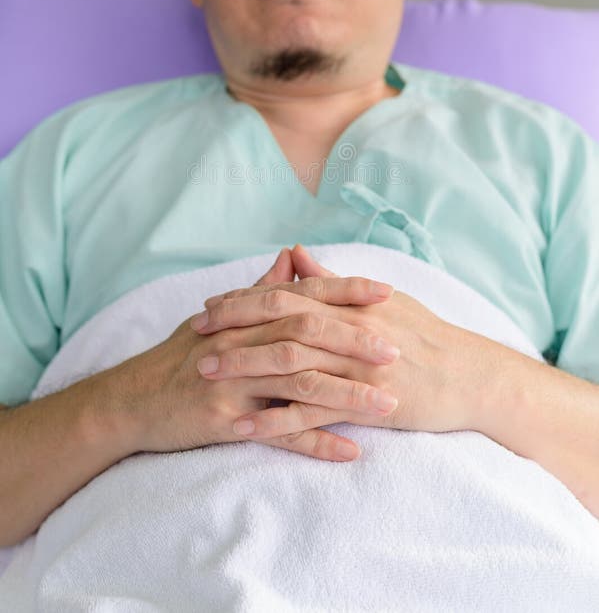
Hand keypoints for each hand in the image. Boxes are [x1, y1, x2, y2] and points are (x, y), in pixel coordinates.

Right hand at [111, 248, 398, 461]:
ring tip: (389, 404)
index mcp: (245, 316)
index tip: (387, 292)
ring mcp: (233, 382)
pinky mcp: (225, 421)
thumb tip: (292, 257)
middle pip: (306, 335)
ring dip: (347, 395)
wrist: (131, 400)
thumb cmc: (180, 356)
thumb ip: (260, 289)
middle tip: (398, 350)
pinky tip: (351, 452)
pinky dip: (315, 443)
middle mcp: (241, 342)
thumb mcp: (218, 317)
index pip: (303, 295)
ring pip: (298, 384)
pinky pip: (277, 435)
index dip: (345, 292)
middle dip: (355, 341)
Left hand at [194, 245, 499, 443]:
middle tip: (193, 334)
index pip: (286, 294)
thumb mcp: (380, 301)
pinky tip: (242, 428)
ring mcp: (355, 365)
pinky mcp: (364, 402)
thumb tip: (296, 254)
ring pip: (288, 363)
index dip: (244, 299)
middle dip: (233, 326)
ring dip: (243, 368)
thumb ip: (332, 282)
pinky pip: (311, 412)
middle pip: (279, 322)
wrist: (470, 376)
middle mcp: (348, 327)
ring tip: (203, 374)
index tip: (210, 305)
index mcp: (349, 303)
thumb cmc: (425, 336)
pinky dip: (274, 420)